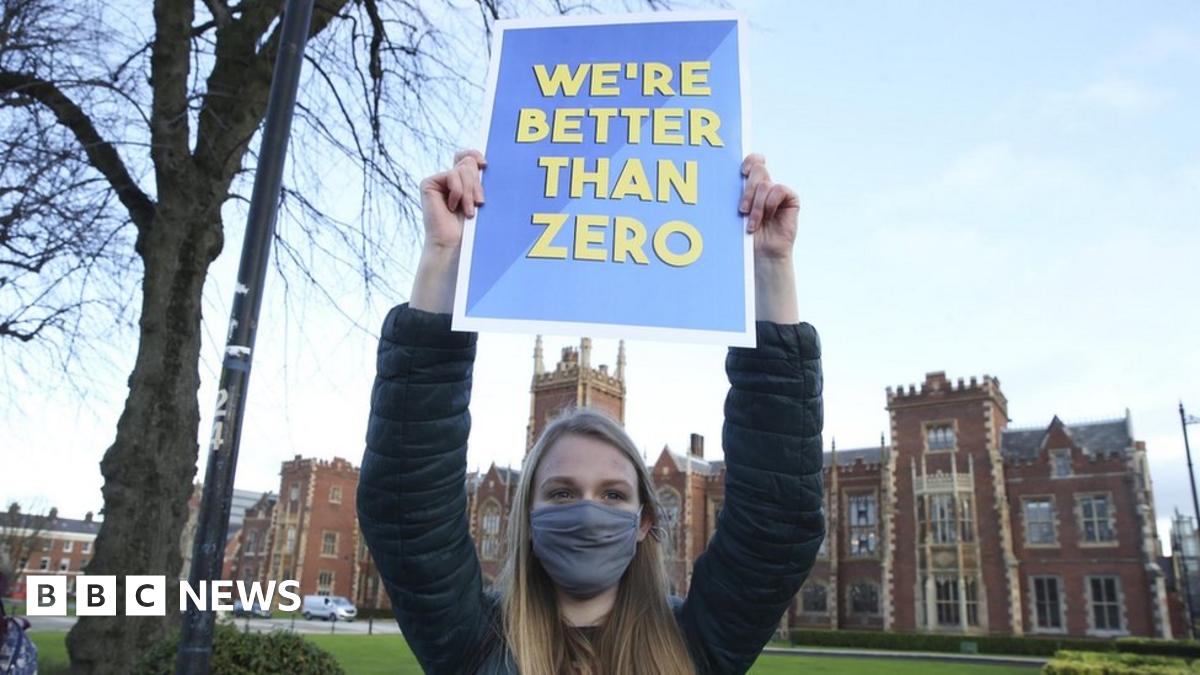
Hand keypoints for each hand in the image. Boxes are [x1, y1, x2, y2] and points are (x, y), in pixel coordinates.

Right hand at [409, 150, 484, 312]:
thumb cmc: (470, 228)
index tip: (485, 165)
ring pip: (462, 169)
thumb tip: (482, 162)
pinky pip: (452, 176)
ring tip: (469, 210)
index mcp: (461, 181)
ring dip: (469, 191)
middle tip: (479, 203)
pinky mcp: (428, 184)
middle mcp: (448, 179)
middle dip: (476, 183)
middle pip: (468, 163)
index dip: (474, 155)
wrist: (454, 245)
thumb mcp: (477, 199)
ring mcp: (438, 180)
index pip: (466, 157)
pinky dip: (458, 192)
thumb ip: (477, 180)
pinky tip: (453, 207)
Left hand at [739, 154, 800, 323]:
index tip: (741, 171)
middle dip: (747, 189)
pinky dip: (769, 204)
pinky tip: (766, 218)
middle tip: (741, 209)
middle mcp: (764, 186)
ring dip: (756, 204)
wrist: (760, 256)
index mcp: (750, 186)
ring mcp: (777, 193)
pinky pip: (779, 189)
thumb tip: (722, 175)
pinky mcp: (790, 200)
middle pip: (757, 169)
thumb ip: (736, 195)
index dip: (749, 160)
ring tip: (752, 223)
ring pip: (764, 183)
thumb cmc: (743, 237)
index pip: (754, 161)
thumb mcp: (736, 213)